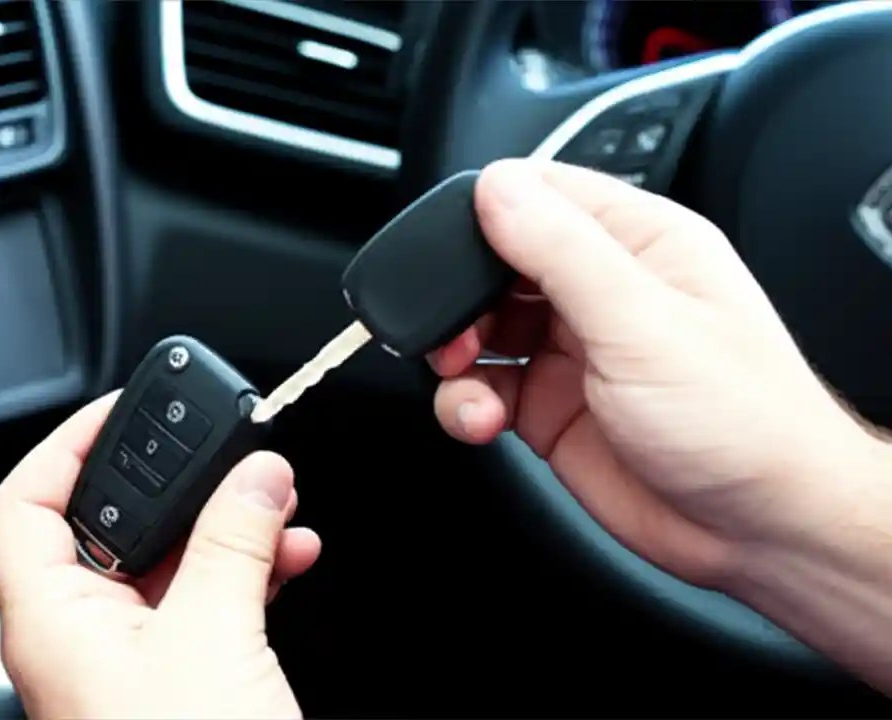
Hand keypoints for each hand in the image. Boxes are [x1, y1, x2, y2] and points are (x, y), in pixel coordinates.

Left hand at [0, 391, 321, 719]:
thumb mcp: (214, 638)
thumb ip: (233, 543)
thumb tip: (254, 472)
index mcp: (52, 618)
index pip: (24, 501)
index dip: (66, 442)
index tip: (122, 406)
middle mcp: (79, 636)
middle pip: (107, 524)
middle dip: (173, 483)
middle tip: (221, 447)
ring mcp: (127, 660)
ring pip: (164, 564)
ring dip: (220, 526)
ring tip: (272, 497)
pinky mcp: (174, 680)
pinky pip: (199, 603)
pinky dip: (242, 572)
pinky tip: (286, 554)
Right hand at [429, 158, 887, 588]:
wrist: (761, 532)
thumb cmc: (743, 423)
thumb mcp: (642, 322)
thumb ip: (562, 251)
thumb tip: (497, 187)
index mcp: (640, 243)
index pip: (543, 194)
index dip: (487, 213)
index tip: (453, 254)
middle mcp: (603, 291)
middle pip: (497, 263)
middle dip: (460, 294)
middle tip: (452, 329)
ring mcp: (574, 351)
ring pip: (482, 328)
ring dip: (456, 351)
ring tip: (462, 375)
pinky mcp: (551, 408)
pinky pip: (483, 389)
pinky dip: (465, 403)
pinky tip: (480, 420)